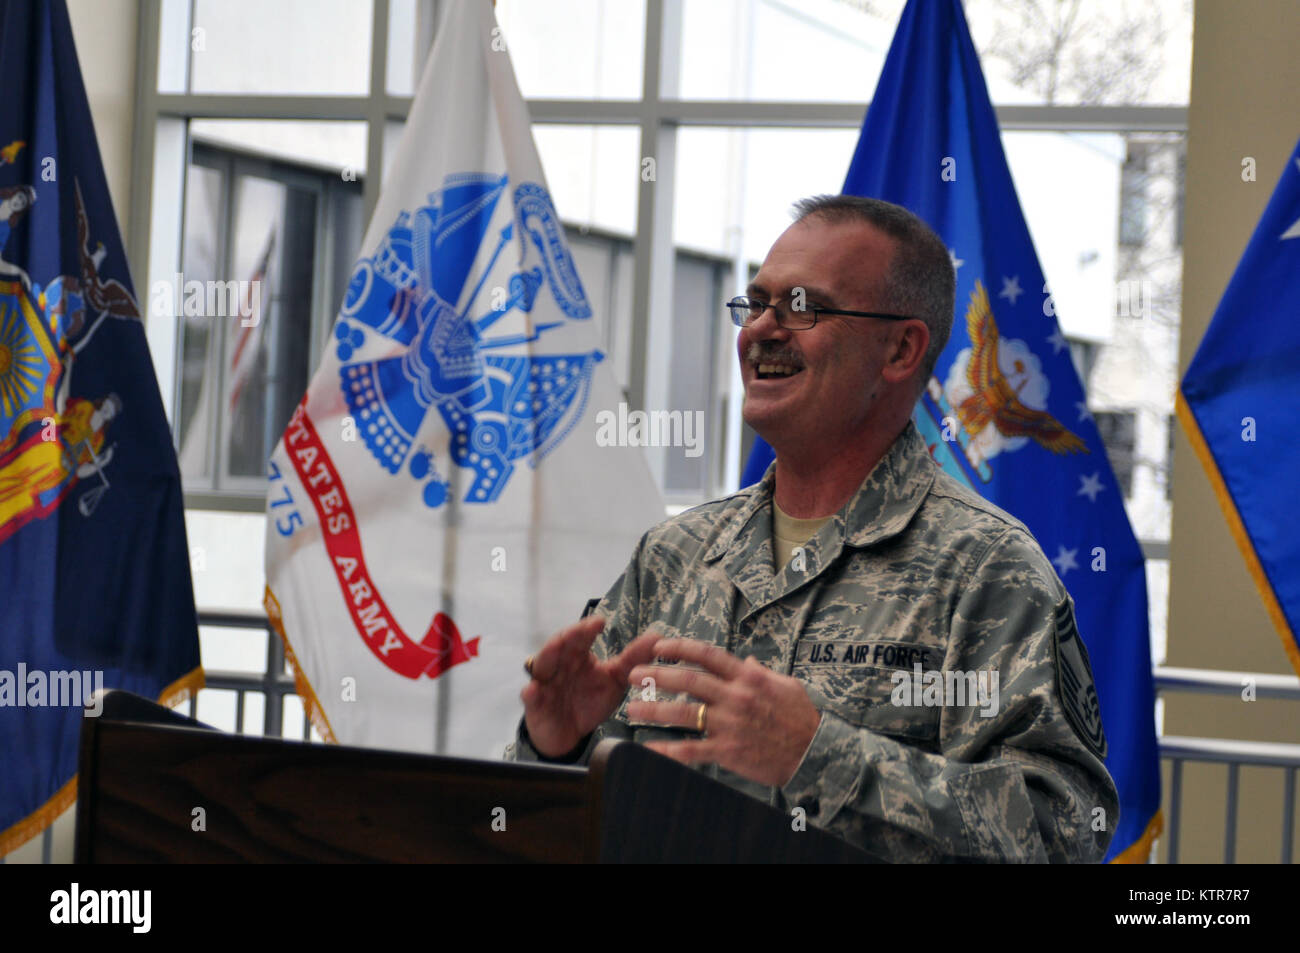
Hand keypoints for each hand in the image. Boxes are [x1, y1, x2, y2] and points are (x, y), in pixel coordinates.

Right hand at [521, 616, 660, 757]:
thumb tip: (657, 636)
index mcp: (577, 656)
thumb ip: (633, 659)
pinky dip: (531, 692)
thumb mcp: (615, 680)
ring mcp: (545, 682)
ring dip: (548, 655)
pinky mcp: (535, 704)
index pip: (581, 637)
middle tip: (580, 630)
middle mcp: (559, 664)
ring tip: (556, 647)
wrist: (571, 735)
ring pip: (542, 664)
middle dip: (569, 636)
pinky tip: (533, 690)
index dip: (588, 628)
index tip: (600, 622)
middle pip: (560, 645)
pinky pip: (530, 696)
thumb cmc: (590, 700)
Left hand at [626, 638, 822, 787]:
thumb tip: (745, 662)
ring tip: (632, 708)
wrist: (814, 753)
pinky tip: (649, 748)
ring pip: (684, 713)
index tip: (659, 646)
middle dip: (657, 675)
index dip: (680, 648)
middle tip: (633, 674)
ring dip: (654, 709)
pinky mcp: (728, 751)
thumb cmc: (802, 717)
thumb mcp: (785, 685)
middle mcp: (735, 697)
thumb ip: (760, 672)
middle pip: (688, 680)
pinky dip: (668, 750)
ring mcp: (729, 725)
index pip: (708, 655)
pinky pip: (691, 750)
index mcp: (747, 678)